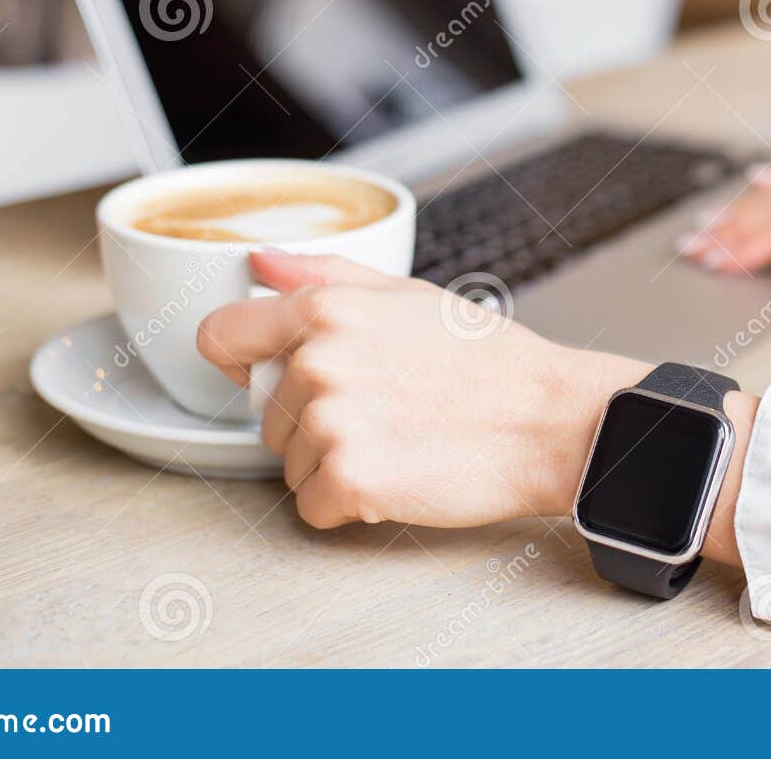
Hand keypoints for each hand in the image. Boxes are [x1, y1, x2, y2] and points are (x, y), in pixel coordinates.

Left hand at [196, 253, 648, 528]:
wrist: (549, 421)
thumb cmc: (489, 361)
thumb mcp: (407, 293)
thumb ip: (323, 273)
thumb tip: (260, 263)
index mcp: (325, 309)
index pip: (220, 336)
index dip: (242, 360)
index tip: (271, 373)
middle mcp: (317, 362)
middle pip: (264, 412)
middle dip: (310, 419)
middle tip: (382, 411)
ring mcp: (330, 424)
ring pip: (288, 463)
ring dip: (332, 463)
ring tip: (398, 441)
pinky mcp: (349, 481)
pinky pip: (311, 506)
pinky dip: (348, 504)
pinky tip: (397, 476)